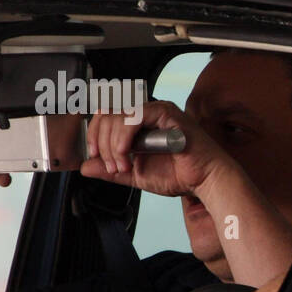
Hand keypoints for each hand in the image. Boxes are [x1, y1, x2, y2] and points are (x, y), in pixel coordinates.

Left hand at [80, 99, 230, 197]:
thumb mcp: (137, 175)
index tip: (95, 156)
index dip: (94, 135)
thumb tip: (86, 167)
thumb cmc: (181, 175)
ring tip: (124, 165)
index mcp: (139, 123)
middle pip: (106, 115)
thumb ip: (112, 170)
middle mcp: (146, 113)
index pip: (105, 117)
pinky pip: (133, 116)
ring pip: (117, 116)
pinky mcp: (165, 113)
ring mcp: (156, 110)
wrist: (205, 181)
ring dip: (113, 145)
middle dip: (102, 144)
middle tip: (113, 166)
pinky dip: (124, 136)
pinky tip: (128, 154)